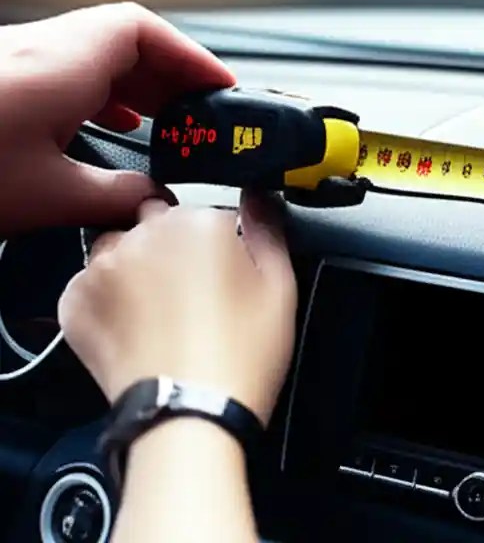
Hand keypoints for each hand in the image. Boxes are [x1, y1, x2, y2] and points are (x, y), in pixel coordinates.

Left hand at [0, 3, 233, 235]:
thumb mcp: (46, 196)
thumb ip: (115, 197)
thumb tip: (150, 200)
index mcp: (62, 62)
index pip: (143, 31)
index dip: (190, 55)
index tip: (218, 85)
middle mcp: (36, 47)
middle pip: (121, 39)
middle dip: (169, 74)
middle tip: (199, 110)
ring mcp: (10, 58)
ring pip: (88, 52)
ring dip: (132, 82)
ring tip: (160, 119)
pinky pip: (60, 68)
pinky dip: (96, 90)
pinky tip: (102, 121)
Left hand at [58, 191, 295, 423]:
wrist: (187, 413)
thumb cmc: (242, 353)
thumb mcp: (280, 287)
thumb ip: (268, 230)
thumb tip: (258, 198)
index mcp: (198, 221)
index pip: (207, 214)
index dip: (219, 247)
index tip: (226, 277)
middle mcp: (143, 233)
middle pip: (157, 226)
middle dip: (172, 252)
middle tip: (194, 299)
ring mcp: (102, 266)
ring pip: (120, 253)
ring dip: (135, 271)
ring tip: (160, 316)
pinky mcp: (75, 301)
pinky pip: (90, 288)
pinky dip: (108, 303)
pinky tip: (135, 331)